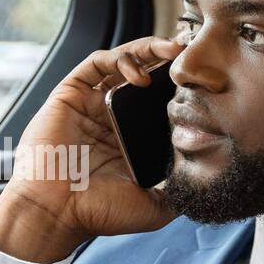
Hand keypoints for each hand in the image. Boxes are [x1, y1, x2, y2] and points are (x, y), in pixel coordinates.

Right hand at [0, 36, 185, 262]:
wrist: (56, 213)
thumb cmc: (98, 213)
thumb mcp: (153, 207)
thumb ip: (177, 191)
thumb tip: (207, 182)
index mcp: (129, 138)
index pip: (159, 101)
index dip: (181, 86)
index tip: (207, 78)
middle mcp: (111, 117)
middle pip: (145, 74)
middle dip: (170, 60)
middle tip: (195, 52)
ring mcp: (90, 104)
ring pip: (123, 62)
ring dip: (149, 50)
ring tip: (174, 51)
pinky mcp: (70, 94)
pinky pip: (96, 63)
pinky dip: (120, 58)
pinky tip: (140, 73)